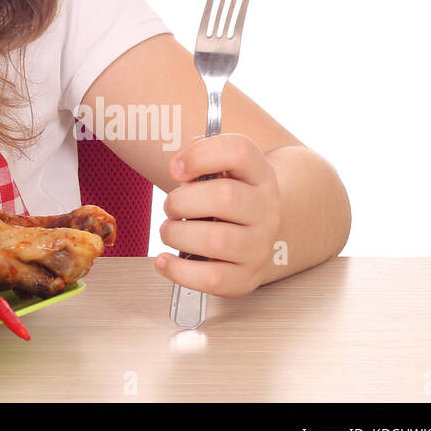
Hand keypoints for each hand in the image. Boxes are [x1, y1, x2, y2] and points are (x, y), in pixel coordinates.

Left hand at [154, 133, 280, 297]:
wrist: (256, 232)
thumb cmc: (227, 197)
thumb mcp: (221, 169)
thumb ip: (201, 158)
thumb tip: (181, 163)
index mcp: (258, 174)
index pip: (239, 151)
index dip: (201, 155)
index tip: (176, 168)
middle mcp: (266, 209)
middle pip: (225, 197)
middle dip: (181, 201)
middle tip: (170, 206)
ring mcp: (259, 246)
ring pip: (217, 240)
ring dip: (178, 233)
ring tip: (170, 230)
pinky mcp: (246, 277)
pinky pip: (212, 279)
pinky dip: (179, 271)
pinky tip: (164, 260)